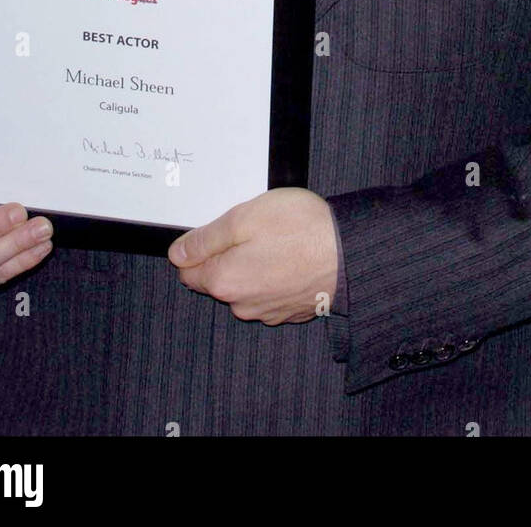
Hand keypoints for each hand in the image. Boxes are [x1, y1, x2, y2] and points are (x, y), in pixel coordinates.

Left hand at [167, 187, 337, 324]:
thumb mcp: (244, 218)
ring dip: (252, 265)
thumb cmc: (302, 230)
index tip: (220, 229)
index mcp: (224, 281)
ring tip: (277, 239)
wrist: (352, 255)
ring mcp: (268, 312)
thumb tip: (178, 253)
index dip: (198, 246)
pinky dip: (274, 275)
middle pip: (216, 279)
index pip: (187, 270)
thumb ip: (206, 238)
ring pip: (244, 286)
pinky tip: (291, 256)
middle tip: (253, 229)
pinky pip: (269, 292)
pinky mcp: (290, 311)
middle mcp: (242, 304)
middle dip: (226, 255)